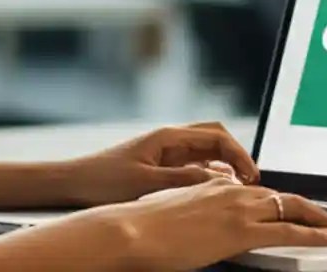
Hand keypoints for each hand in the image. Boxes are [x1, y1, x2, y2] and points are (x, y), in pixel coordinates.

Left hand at [64, 122, 259, 206]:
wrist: (74, 181)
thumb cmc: (102, 179)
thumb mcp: (145, 183)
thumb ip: (182, 179)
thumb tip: (217, 179)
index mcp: (168, 137)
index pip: (217, 137)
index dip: (240, 155)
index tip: (252, 176)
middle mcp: (170, 140)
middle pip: (216, 139)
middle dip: (238, 157)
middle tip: (252, 181)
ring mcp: (166, 152)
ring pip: (207, 152)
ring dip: (226, 166)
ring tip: (239, 189)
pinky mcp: (161, 165)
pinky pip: (195, 165)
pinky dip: (210, 174)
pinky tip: (215, 191)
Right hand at [104, 178, 326, 270]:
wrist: (133, 231)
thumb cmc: (143, 228)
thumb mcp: (174, 213)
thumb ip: (196, 214)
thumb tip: (201, 225)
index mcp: (214, 184)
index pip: (258, 192)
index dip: (282, 202)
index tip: (295, 209)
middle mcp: (230, 190)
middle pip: (281, 196)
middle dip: (312, 208)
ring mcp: (238, 209)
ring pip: (292, 209)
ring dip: (320, 219)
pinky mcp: (241, 231)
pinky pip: (289, 231)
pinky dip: (315, 233)